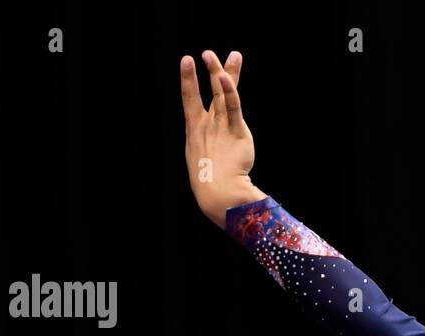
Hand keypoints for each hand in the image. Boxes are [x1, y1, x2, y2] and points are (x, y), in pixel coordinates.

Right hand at [179, 50, 265, 228]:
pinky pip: (233, 107)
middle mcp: (207, 125)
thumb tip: (212, 150)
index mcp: (195, 130)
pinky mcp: (237, 132)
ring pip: (223, 94)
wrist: (219, 193)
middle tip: (206, 53)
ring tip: (233, 55)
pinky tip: (227, 76)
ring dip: (226, 73)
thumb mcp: (203, 160)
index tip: (187, 60)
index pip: (189, 98)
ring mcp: (221, 126)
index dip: (188, 79)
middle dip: (208, 71)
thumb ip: (208, 148)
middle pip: (209, 92)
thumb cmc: (210, 182)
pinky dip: (230, 91)